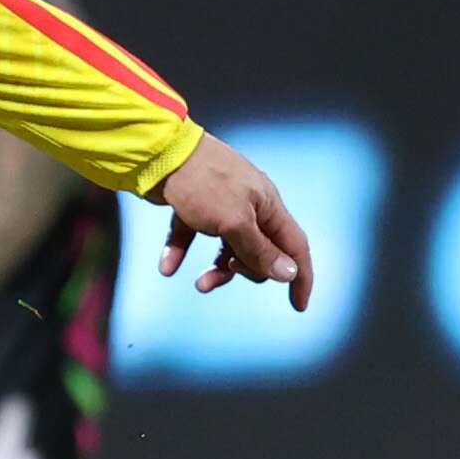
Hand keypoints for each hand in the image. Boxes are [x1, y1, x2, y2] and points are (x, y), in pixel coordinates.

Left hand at [154, 134, 313, 306]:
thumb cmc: (202, 182)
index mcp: (268, 206)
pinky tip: (166, 266)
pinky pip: (192, 236)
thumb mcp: (234, 222)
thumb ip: (260, 250)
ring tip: (199, 284)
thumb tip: (289, 274)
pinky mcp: (192, 205)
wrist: (159, 152)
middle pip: (259, 252)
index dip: (300, 276)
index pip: (295, 246)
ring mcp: (220, 205)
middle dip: (246, 270)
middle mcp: (249, 205)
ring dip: (216, 269)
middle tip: (229, 267)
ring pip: (227, 248)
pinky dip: (181, 251)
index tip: (298, 306)